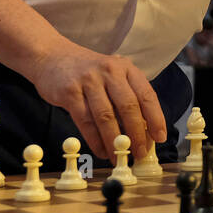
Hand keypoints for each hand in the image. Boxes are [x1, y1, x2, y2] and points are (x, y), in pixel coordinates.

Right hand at [29, 41, 165, 161]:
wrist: (52, 56)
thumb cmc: (88, 72)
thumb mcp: (112, 76)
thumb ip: (127, 97)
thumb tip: (144, 130)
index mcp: (126, 68)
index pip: (146, 95)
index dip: (155, 118)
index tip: (160, 137)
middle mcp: (110, 71)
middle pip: (128, 107)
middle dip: (136, 134)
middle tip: (140, 152)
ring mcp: (89, 80)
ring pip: (106, 117)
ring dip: (115, 141)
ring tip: (119, 156)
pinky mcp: (69, 91)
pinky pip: (85, 121)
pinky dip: (94, 140)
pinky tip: (101, 150)